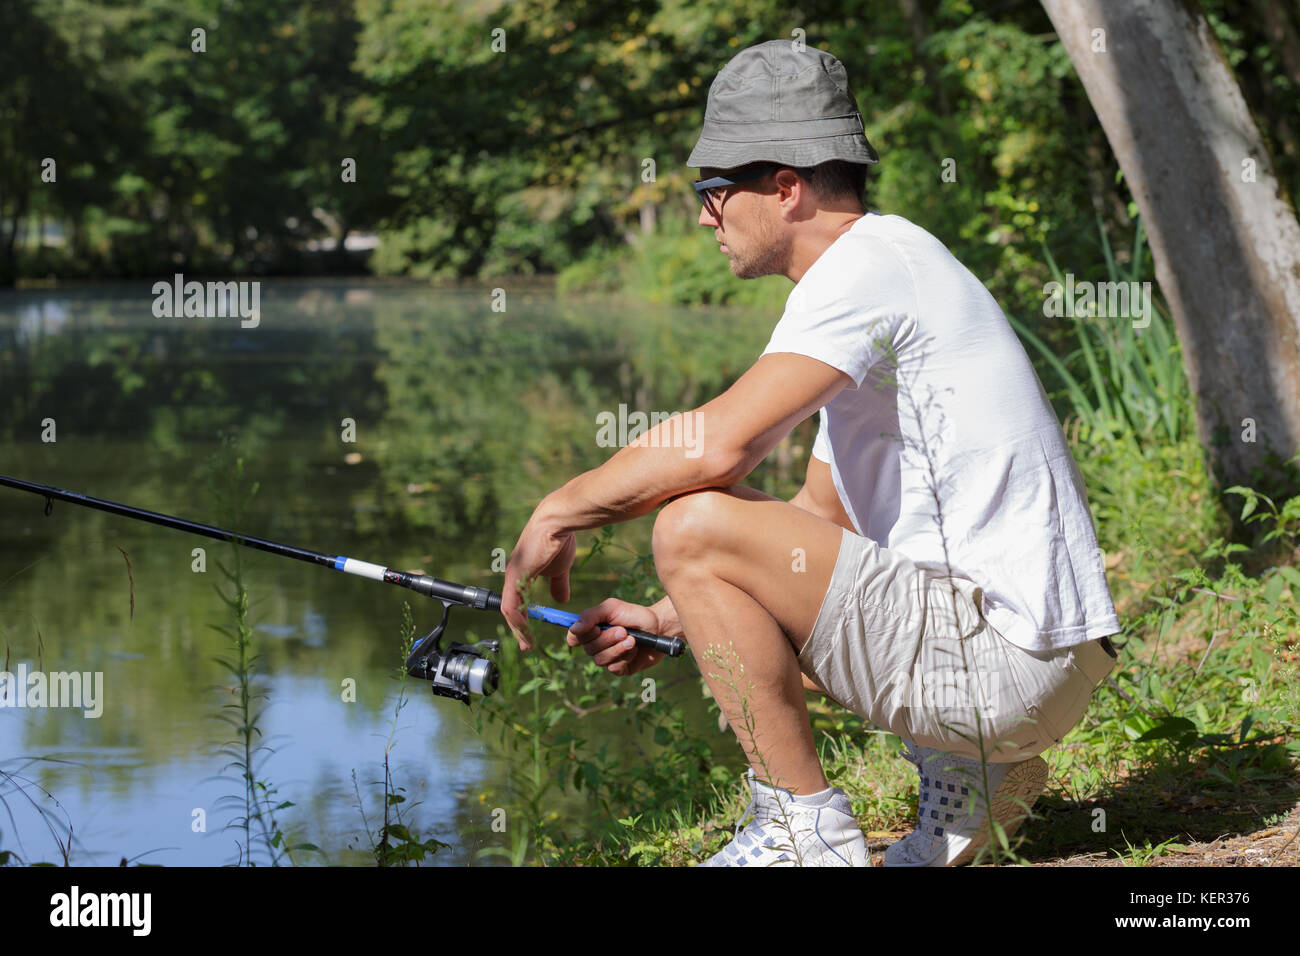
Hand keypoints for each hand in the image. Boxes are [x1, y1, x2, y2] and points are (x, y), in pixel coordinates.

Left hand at [501, 507, 576, 650]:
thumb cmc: (559, 541)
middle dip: (518, 629)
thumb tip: (561, 600)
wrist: (558, 523)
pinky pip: (511, 605)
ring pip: (509, 610)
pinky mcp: (515, 577)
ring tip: (527, 643)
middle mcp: (513, 576)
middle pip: (510, 608)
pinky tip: (525, 631)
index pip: (518, 601)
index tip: (530, 634)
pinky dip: (518, 621)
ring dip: (518, 629)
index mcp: (522, 574)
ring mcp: (512, 576)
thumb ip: (558, 584)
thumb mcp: (559, 569)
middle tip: (526, 645)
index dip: (523, 619)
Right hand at [566, 598, 667, 675]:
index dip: (580, 636)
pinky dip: (625, 657)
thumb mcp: (611, 608)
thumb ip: (591, 616)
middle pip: (589, 649)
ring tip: (632, 640)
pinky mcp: (620, 668)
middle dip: (607, 639)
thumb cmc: (634, 615)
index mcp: (592, 629)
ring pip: (600, 660)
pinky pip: (614, 668)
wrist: (659, 627)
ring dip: (617, 649)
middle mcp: (597, 645)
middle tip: (623, 630)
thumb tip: (574, 628)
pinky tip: (635, 650)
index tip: (595, 629)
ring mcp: (608, 658)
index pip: (574, 638)